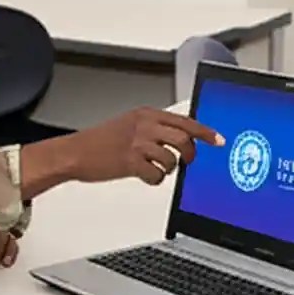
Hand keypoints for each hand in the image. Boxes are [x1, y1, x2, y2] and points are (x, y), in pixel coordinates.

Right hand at [63, 107, 224, 185]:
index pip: (185, 120)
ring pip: (172, 159)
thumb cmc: (100, 141)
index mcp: (146, 114)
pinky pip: (156, 175)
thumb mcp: (130, 124)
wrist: (75, 152)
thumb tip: (181, 139)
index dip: (205, 132)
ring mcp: (137, 143)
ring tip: (156, 168)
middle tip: (188, 162)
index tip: (218, 140)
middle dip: (191, 155)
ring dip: (168, 169)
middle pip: (184, 139)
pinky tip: (144, 175)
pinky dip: (154, 179)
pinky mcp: (130, 162)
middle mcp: (144, 126)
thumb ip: (154, 128)